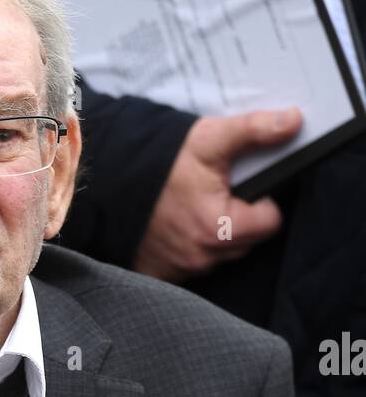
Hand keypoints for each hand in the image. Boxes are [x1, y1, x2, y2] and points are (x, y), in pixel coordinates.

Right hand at [132, 107, 302, 282]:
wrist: (103, 182)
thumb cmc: (156, 165)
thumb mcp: (209, 140)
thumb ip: (254, 131)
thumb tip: (294, 121)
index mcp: (219, 228)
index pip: (270, 221)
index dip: (265, 199)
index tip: (245, 183)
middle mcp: (201, 258)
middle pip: (247, 241)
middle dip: (241, 216)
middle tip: (218, 190)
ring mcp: (181, 271)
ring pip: (220, 254)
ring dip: (215, 233)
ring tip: (194, 204)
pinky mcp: (162, 275)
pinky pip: (191, 265)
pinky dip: (189, 247)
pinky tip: (176, 224)